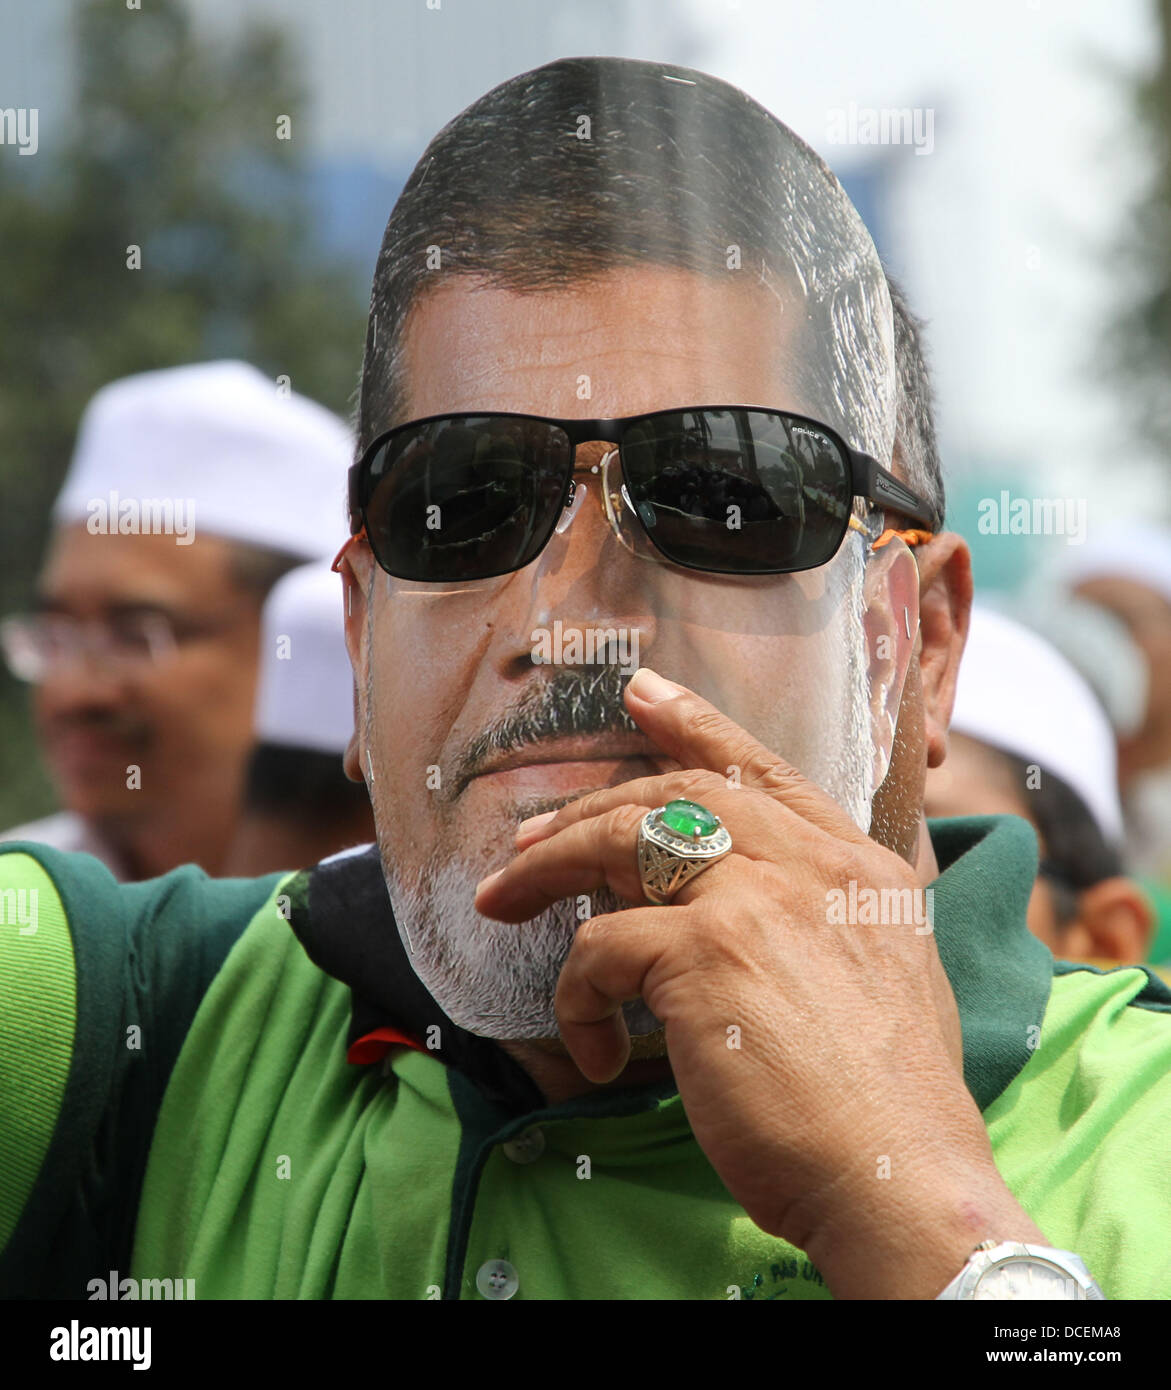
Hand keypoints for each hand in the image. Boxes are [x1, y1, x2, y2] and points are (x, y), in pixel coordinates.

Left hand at [474, 667, 1047, 1297]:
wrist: (905, 1180)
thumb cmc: (888, 1106)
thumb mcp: (881, 981)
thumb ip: (816, 923)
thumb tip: (721, 914)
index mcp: (859, 869)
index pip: (763, 770)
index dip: (695, 724)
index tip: (644, 696)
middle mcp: (810, 865)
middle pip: (678, 793)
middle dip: (592, 804)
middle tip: (532, 838)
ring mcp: (756, 898)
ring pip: (622, 842)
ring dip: (549, 869)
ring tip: (503, 900)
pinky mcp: (703, 953)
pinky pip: (600, 949)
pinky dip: (577, 997)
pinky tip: (592, 1048)